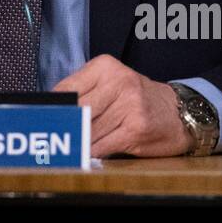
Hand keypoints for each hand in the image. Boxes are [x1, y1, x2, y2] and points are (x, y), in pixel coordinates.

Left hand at [53, 54, 192, 157]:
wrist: (179, 113)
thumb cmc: (137, 99)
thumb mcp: (111, 83)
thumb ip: (83, 92)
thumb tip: (51, 110)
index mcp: (105, 67)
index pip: (67, 89)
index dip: (53, 108)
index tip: (42, 120)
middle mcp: (119, 82)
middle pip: (77, 111)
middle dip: (63, 127)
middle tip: (49, 139)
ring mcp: (129, 106)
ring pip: (88, 130)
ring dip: (76, 143)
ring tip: (66, 148)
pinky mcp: (136, 129)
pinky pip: (103, 146)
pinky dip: (91, 153)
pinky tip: (86, 155)